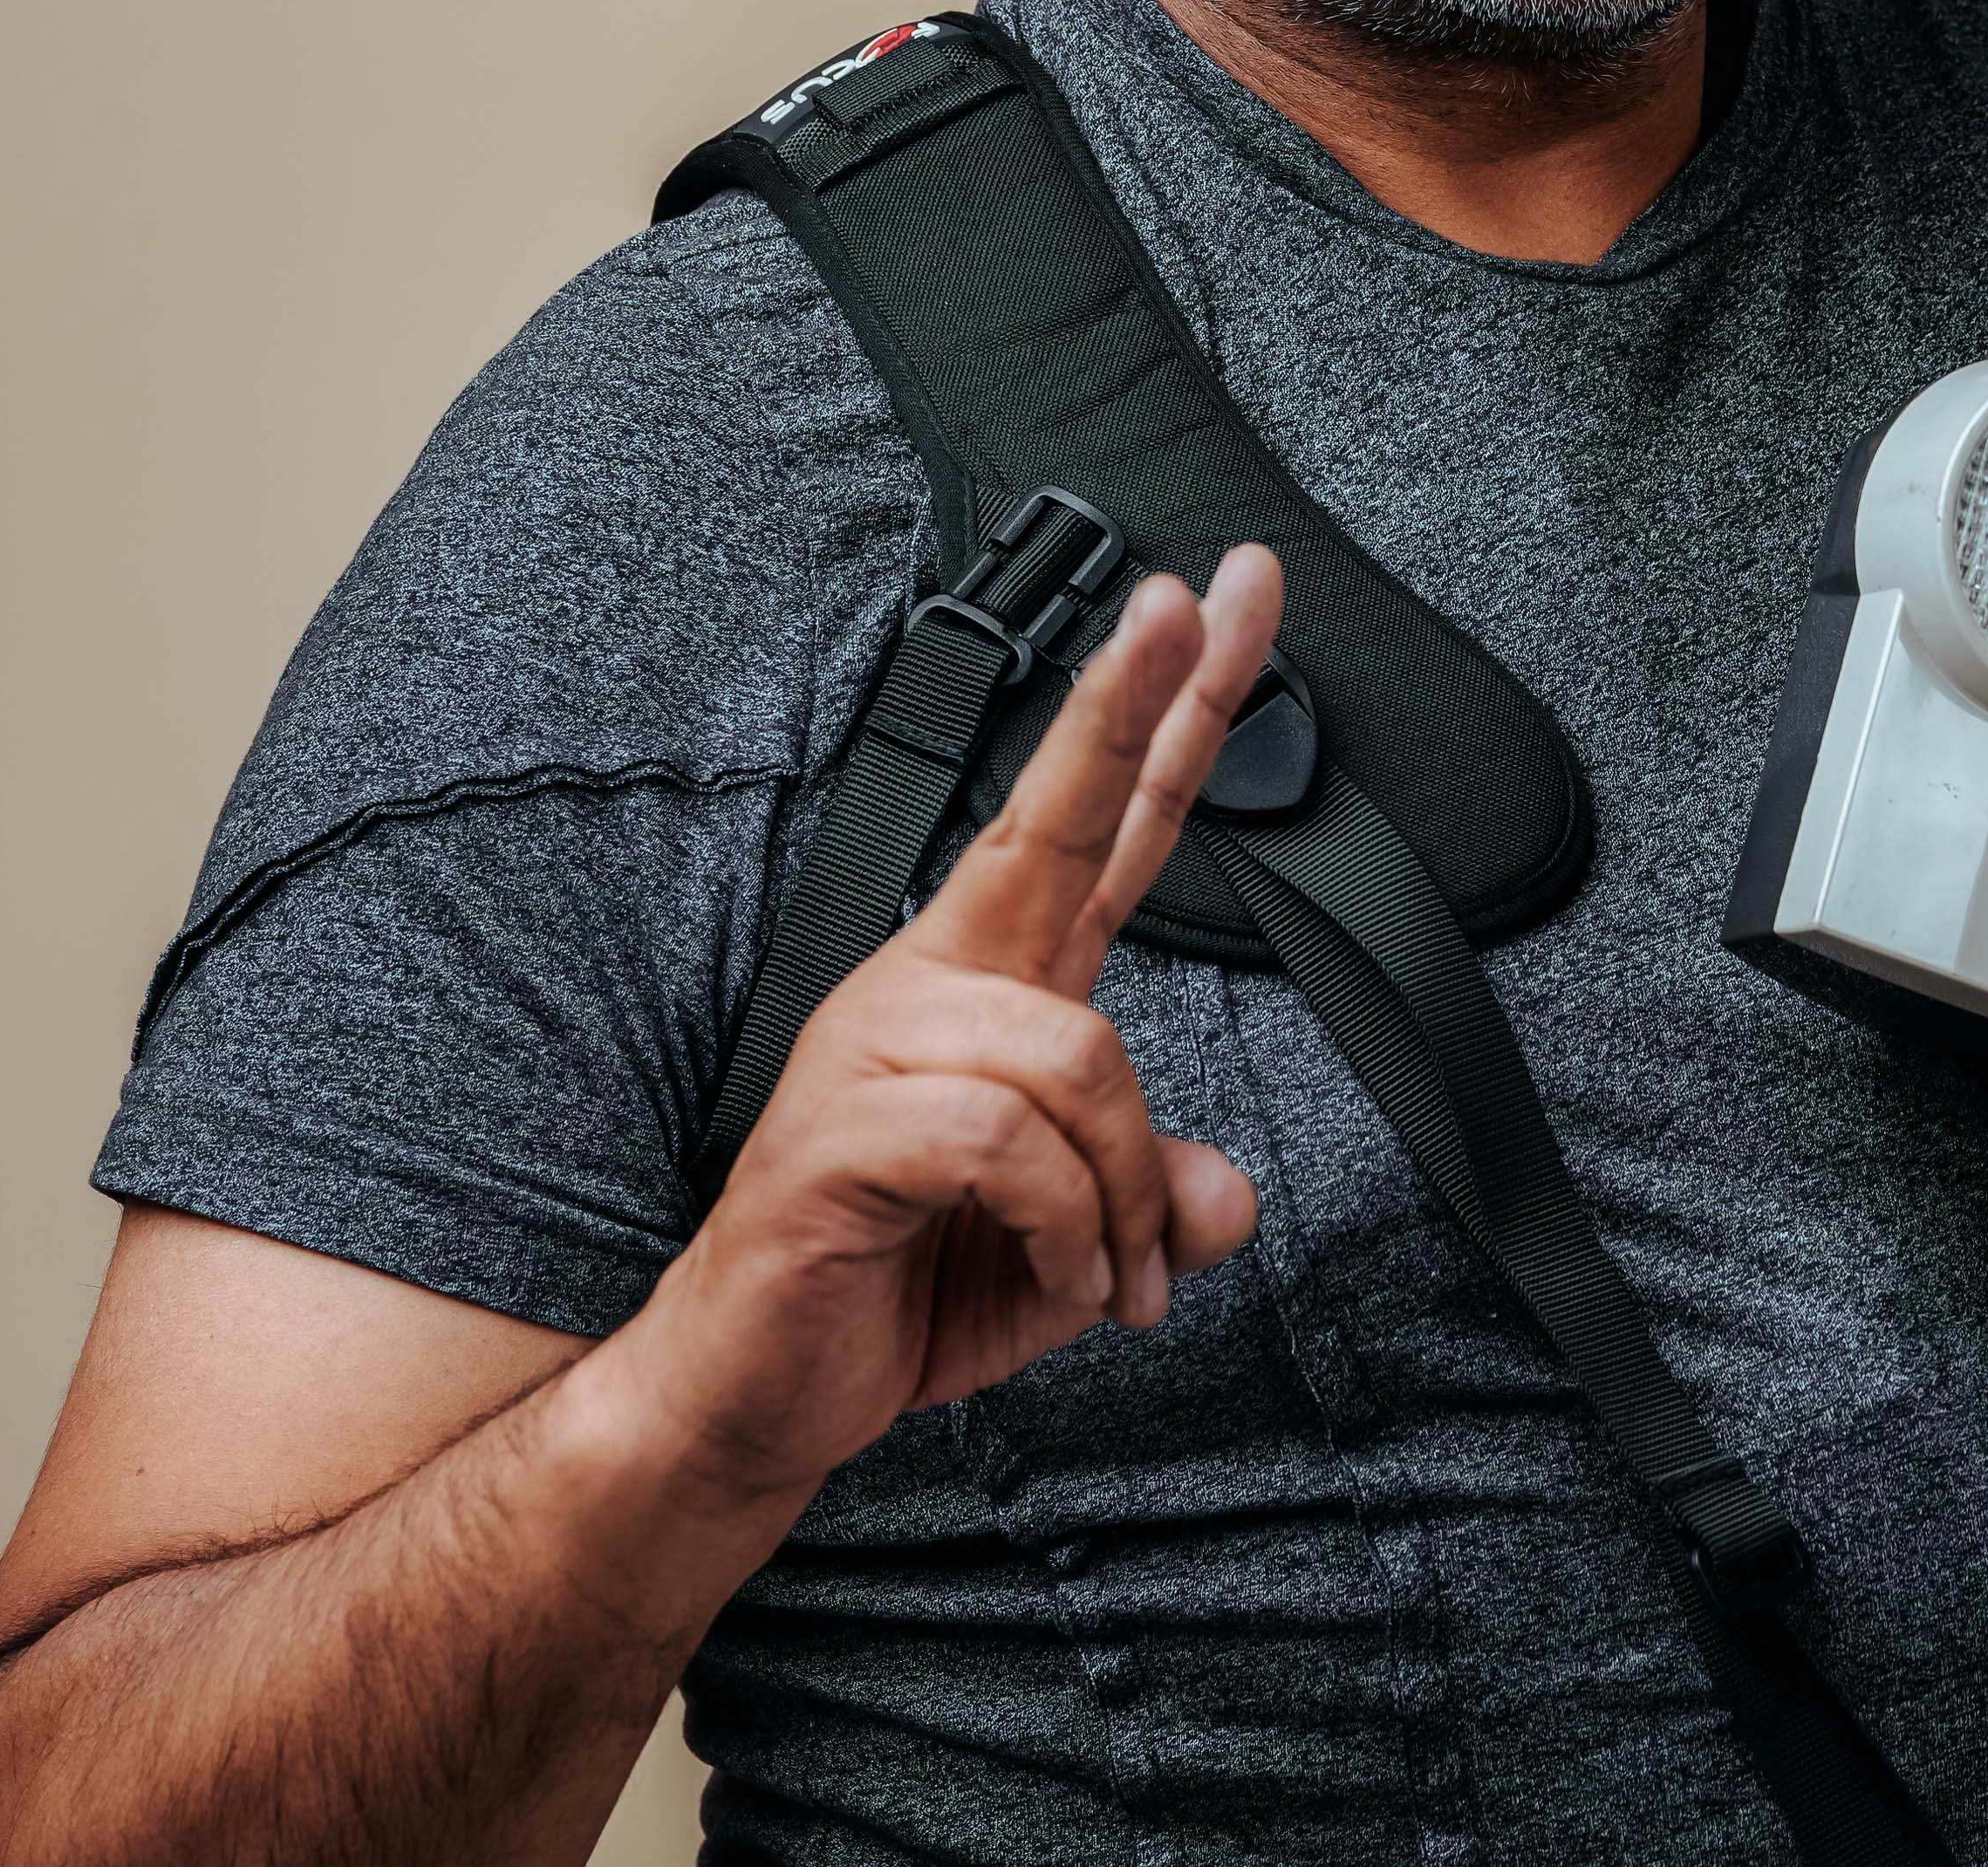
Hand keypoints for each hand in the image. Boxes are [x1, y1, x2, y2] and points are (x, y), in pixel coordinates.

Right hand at [600, 551, 1280, 1504]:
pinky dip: (1062, 1226)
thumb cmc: (905, 1290)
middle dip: (1128, 705)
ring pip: (1074, 1055)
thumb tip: (1228, 1196)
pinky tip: (1052, 1277)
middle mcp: (939, 986)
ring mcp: (878, 1046)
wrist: (760, 1391)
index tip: (1221, 596)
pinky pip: (1003, 1141)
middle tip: (1185, 600)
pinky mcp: (840, 1128)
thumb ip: (1162, 1206)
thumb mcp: (1082, 1252)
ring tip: (1106, 1278)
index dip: (1166, 711)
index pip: (1104, 822)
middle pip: (1055, 822)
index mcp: (1002, 983)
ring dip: (1119, 1195)